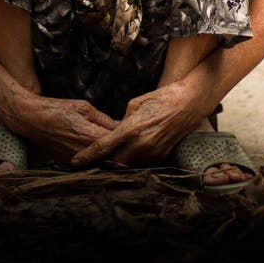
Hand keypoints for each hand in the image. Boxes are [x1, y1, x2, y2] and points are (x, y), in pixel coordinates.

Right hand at [15, 95, 118, 167]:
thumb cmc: (58, 110)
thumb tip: (120, 126)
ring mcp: (74, 162)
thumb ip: (104, 119)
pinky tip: (91, 149)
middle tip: (125, 142)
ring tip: (111, 146)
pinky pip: (84, 164)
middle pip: (109, 157)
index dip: (126, 140)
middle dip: (118, 150)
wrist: (32, 119)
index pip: (117, 144)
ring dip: (105, 155)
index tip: (132, 135)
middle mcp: (84, 153)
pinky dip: (90, 158)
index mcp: (91, 137)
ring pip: (97, 162)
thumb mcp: (84, 107)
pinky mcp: (66, 165)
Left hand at [70, 80, 196, 168]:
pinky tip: (130, 152)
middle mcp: (141, 145)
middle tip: (92, 161)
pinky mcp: (161, 155)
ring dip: (119, 162)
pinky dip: (133, 158)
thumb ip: (123, 121)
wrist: (188, 103)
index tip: (75, 162)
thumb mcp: (136, 103)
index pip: (104, 147)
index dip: (87, 156)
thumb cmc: (161, 98)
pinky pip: (142, 162)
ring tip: (110, 157)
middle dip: (103, 163)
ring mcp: (152, 152)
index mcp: (131, 129)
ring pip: (128, 164)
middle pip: (114, 163)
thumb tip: (116, 131)